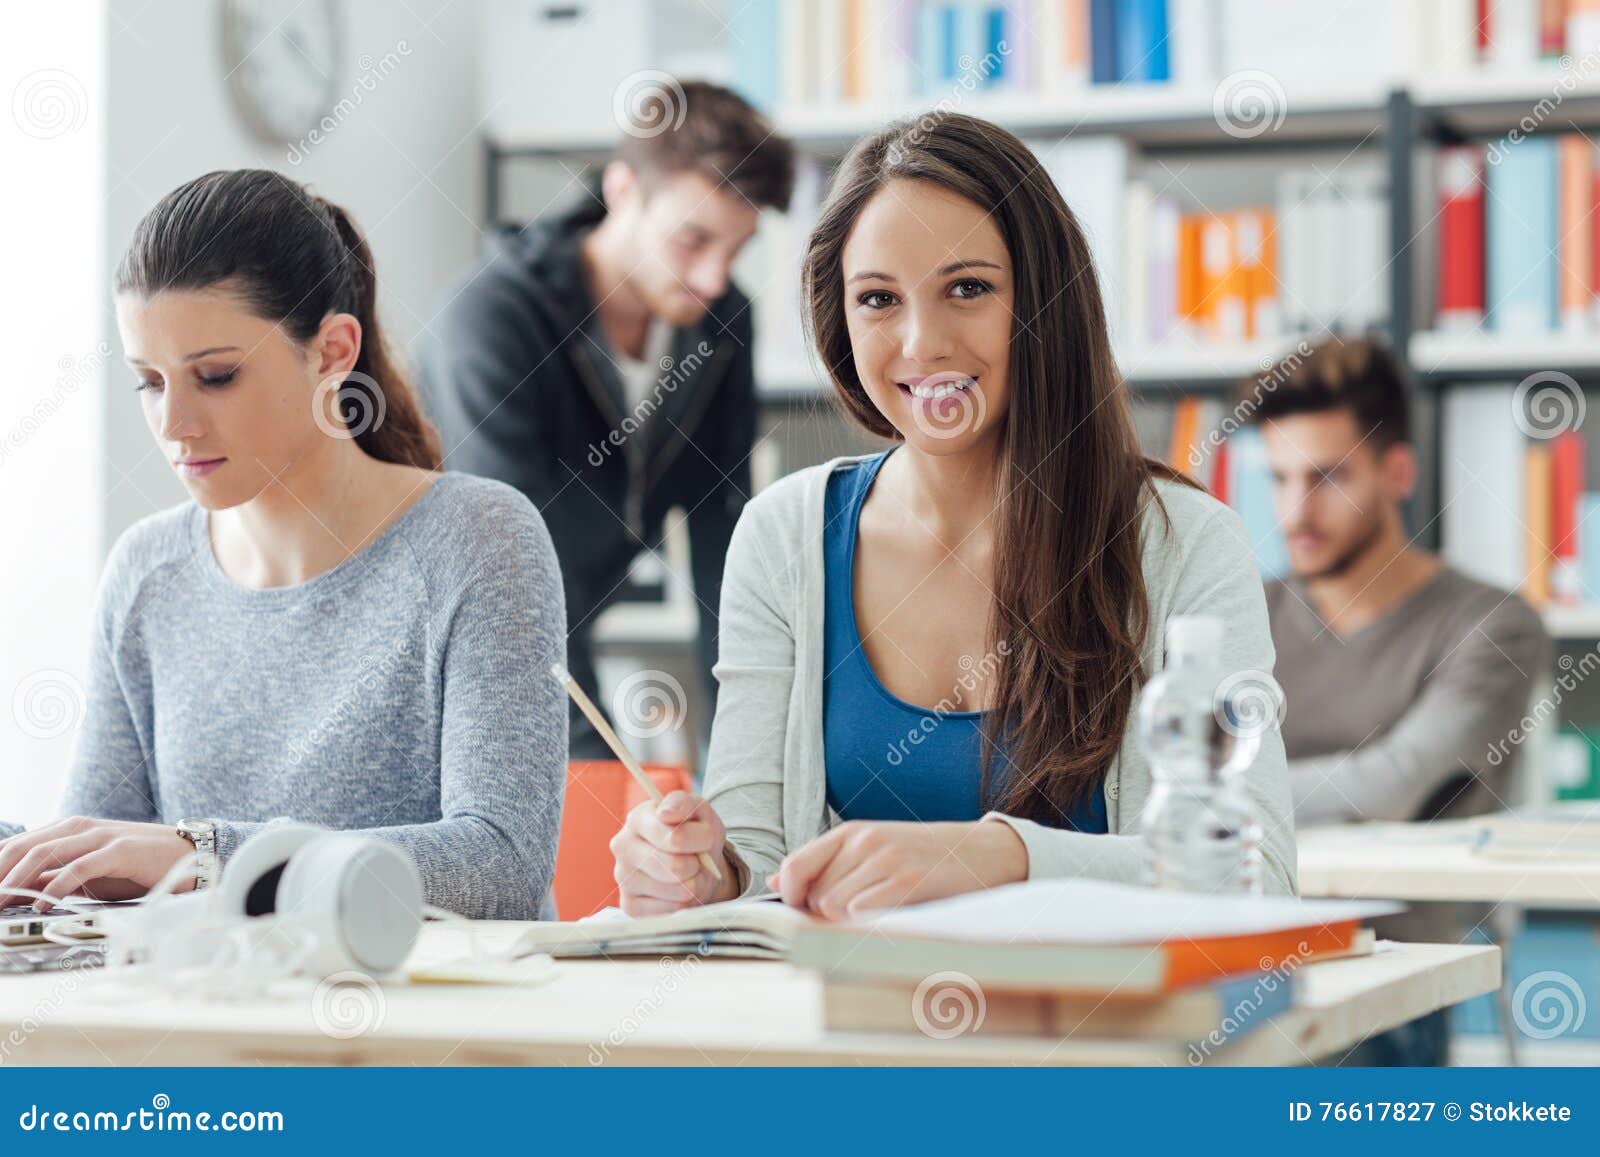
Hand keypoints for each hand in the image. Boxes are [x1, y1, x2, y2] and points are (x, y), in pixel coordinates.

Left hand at [0, 817, 196, 909]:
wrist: (189, 856)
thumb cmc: (137, 867)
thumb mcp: (88, 875)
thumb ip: (54, 878)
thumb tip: (16, 892)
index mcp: (68, 829)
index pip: (17, 845)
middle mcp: (79, 827)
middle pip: (22, 847)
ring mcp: (99, 836)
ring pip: (43, 853)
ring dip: (15, 881)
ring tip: (0, 903)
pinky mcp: (119, 850)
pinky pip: (79, 866)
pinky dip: (56, 887)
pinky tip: (43, 904)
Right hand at [611, 791, 736, 915]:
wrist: (695, 862)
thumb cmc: (695, 832)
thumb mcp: (698, 810)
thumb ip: (684, 804)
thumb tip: (666, 813)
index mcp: (638, 818)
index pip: (676, 838)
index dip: (702, 841)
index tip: (704, 836)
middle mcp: (622, 846)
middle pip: (675, 868)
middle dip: (697, 865)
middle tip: (697, 859)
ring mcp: (623, 877)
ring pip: (677, 891)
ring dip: (694, 885)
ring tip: (688, 874)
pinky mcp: (629, 905)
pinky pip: (672, 911)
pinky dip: (684, 903)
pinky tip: (676, 890)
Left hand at [767, 819, 1028, 919]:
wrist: (980, 851)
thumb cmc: (920, 856)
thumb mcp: (871, 849)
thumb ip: (825, 864)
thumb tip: (776, 882)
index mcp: (850, 833)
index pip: (794, 866)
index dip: (790, 896)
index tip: (805, 910)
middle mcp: (864, 842)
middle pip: (814, 895)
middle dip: (826, 914)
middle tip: (857, 913)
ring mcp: (886, 860)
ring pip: (834, 907)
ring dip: (848, 922)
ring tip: (876, 914)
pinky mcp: (907, 881)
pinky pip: (862, 913)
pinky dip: (868, 924)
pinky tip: (889, 918)